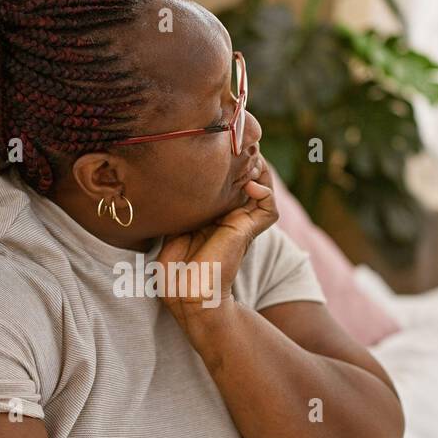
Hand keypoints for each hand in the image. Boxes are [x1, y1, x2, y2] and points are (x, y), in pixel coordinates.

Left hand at [157, 153, 277, 321]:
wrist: (187, 293)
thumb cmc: (175, 268)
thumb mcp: (172, 227)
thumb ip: (178, 207)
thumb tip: (168, 182)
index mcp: (212, 214)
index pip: (225, 181)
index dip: (225, 162)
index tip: (216, 146)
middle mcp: (230, 215)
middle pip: (247, 178)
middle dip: (244, 158)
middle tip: (236, 143)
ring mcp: (241, 222)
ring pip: (263, 188)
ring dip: (260, 170)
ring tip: (251, 156)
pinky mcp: (247, 231)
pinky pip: (269, 208)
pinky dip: (266, 193)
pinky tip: (252, 185)